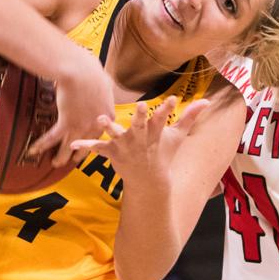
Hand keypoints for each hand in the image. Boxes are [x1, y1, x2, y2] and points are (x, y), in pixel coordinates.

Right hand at [29, 47, 115, 166]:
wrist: (80, 71)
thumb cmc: (91, 70)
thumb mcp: (103, 82)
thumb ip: (103, 91)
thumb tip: (101, 86)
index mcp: (108, 115)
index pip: (101, 133)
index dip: (93, 140)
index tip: (89, 145)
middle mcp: (96, 125)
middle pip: (87, 145)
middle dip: (79, 155)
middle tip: (73, 160)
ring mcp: (81, 126)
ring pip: (70, 147)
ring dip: (62, 157)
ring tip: (56, 163)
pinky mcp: (66, 123)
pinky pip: (52, 138)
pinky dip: (42, 144)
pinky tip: (34, 150)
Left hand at [70, 96, 210, 182]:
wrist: (149, 181)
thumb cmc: (163, 153)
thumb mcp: (178, 136)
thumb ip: (190, 116)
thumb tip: (207, 101)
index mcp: (155, 132)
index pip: (163, 118)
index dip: (168, 109)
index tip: (172, 99)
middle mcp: (140, 138)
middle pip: (141, 125)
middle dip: (141, 117)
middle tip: (142, 106)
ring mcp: (125, 146)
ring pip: (116, 135)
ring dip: (109, 127)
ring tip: (101, 119)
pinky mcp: (112, 152)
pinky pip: (96, 147)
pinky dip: (85, 145)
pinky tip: (71, 142)